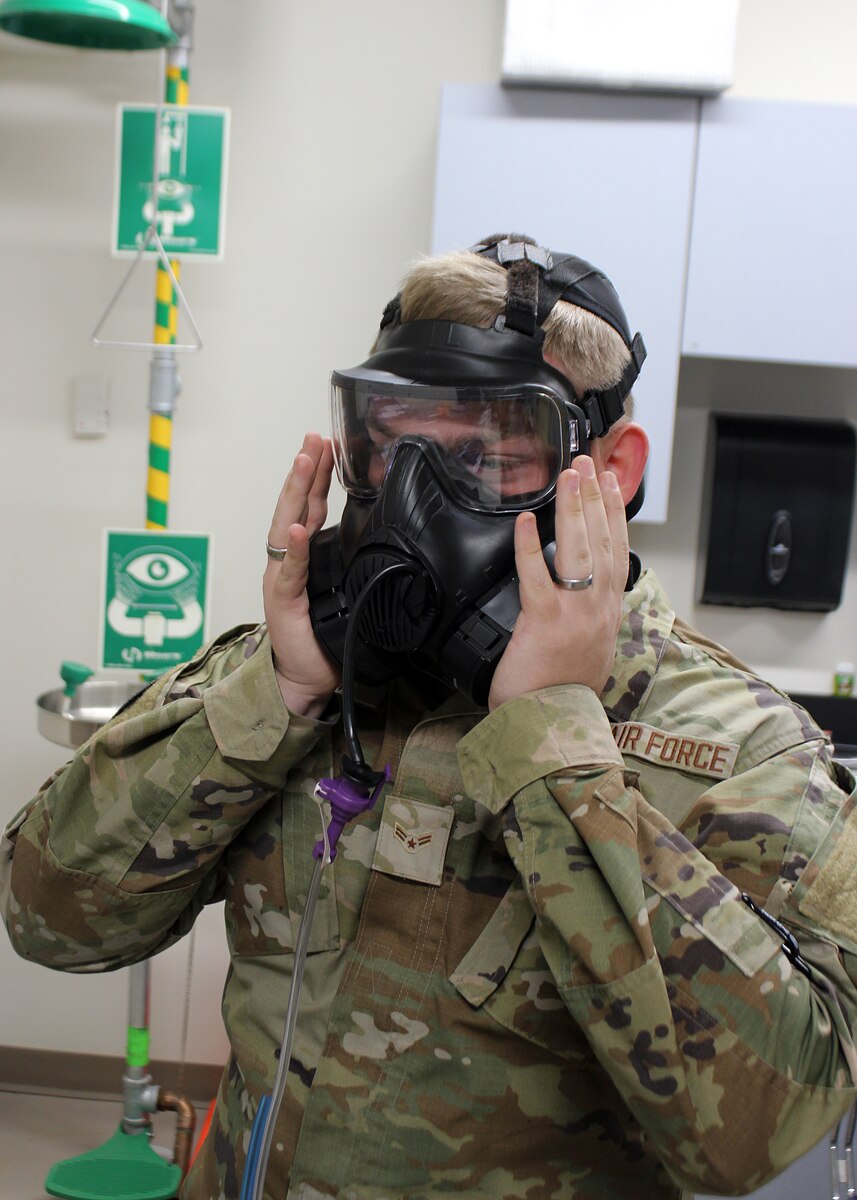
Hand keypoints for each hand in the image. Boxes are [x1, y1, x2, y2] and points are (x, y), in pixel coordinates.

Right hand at [263, 432, 340, 717]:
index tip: (328, 444)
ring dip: (295, 493)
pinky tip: (296, 528)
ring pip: (286, 526)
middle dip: (305, 470)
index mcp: (305, 555)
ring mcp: (281, 577)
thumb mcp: (348, 591)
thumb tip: (386, 536)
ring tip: (303, 464)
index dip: (319, 475)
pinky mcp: (282, 601)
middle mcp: (288, 559)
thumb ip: (356, 563)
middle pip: (295, 505)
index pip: (312, 505)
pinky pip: (289, 571)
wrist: (306, 678)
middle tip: (313, 439)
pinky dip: (292, 548)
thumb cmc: (324, 637)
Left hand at [487, 456, 628, 710]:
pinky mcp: (545, 621)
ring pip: (579, 550)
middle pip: (602, 541)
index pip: (618, 552)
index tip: (610, 484)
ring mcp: (574, 613)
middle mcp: (598, 609)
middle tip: (587, 464)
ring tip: (569, 476)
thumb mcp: (592, 654)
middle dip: (595, 497)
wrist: (553, 728)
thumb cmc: (563, 695)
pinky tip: (527, 521)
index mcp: (609, 614)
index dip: (615, 514)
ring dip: (574, 508)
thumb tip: (587, 599)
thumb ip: (591, 621)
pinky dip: (532, 546)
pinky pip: (536, 575)